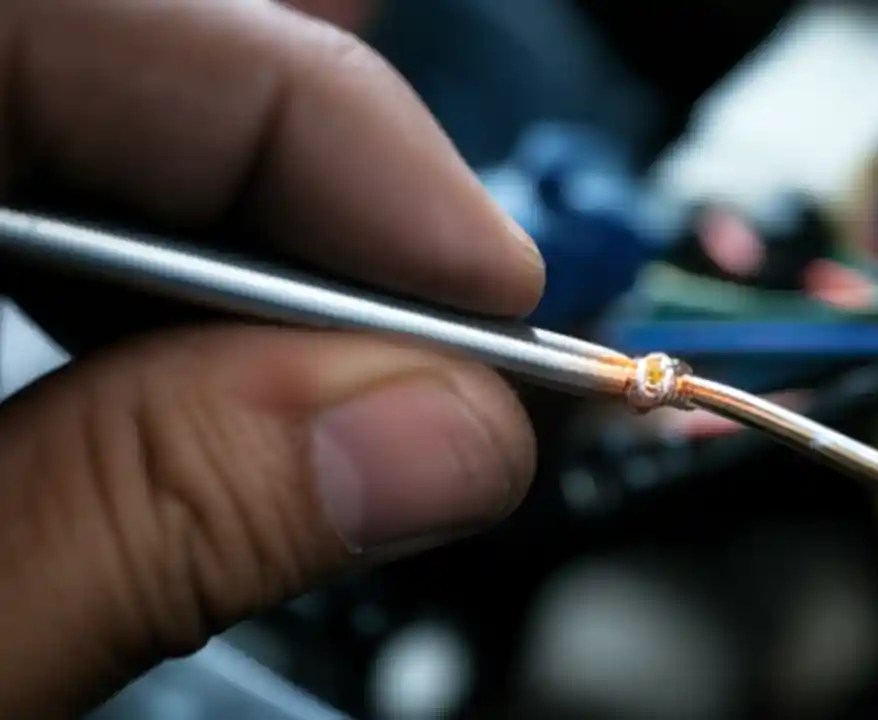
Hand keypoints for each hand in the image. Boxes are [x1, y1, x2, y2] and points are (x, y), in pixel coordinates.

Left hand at [0, 2, 543, 716]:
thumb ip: (151, 522)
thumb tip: (435, 437)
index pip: (164, 36)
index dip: (367, 153)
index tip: (499, 304)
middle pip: (139, 61)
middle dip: (319, 218)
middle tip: (436, 372)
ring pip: (96, 118)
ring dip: (237, 260)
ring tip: (332, 394)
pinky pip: (31, 188)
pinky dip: (133, 282)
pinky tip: (182, 375)